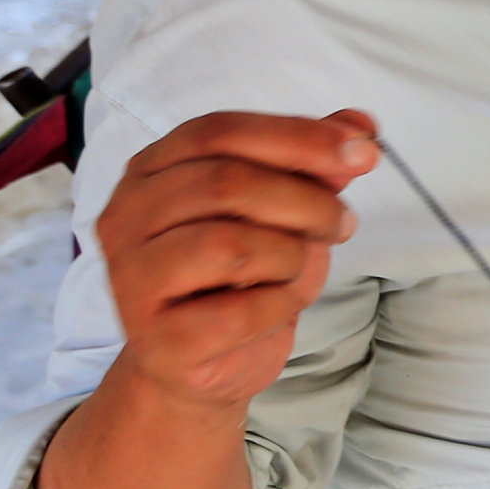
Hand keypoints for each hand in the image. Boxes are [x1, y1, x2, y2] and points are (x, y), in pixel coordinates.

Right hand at [92, 110, 376, 412]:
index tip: (363, 152)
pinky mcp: (156, 338)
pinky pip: (239, 310)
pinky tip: (276, 308)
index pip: (218, 131)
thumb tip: (361, 127)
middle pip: (224, 183)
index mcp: (149, 170)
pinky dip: (280, 306)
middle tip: (342, 224)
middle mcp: (126, 217)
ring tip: (298, 268)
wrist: (204, 361)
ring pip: (229, 244)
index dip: (298, 137)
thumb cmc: (241, 275)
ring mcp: (132, 278)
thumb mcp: (282, 209)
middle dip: (307, 200)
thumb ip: (312, 163)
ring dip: (291, 255)